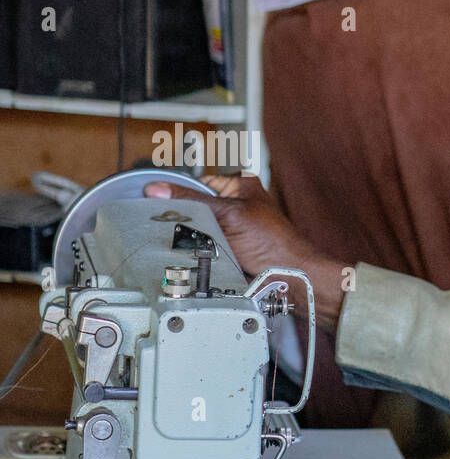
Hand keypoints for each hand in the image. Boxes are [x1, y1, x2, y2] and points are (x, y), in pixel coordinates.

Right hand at [144, 176, 347, 329]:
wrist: (287, 277)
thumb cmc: (274, 242)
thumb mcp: (228, 214)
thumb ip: (193, 201)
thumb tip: (158, 189)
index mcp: (239, 185)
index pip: (196, 182)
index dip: (176, 191)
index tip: (152, 199)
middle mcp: (234, 204)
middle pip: (193, 206)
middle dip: (181, 216)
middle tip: (167, 223)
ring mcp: (229, 228)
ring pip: (195, 228)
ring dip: (187, 235)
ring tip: (186, 239)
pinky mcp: (226, 249)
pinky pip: (201, 246)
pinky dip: (194, 250)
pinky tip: (191, 253)